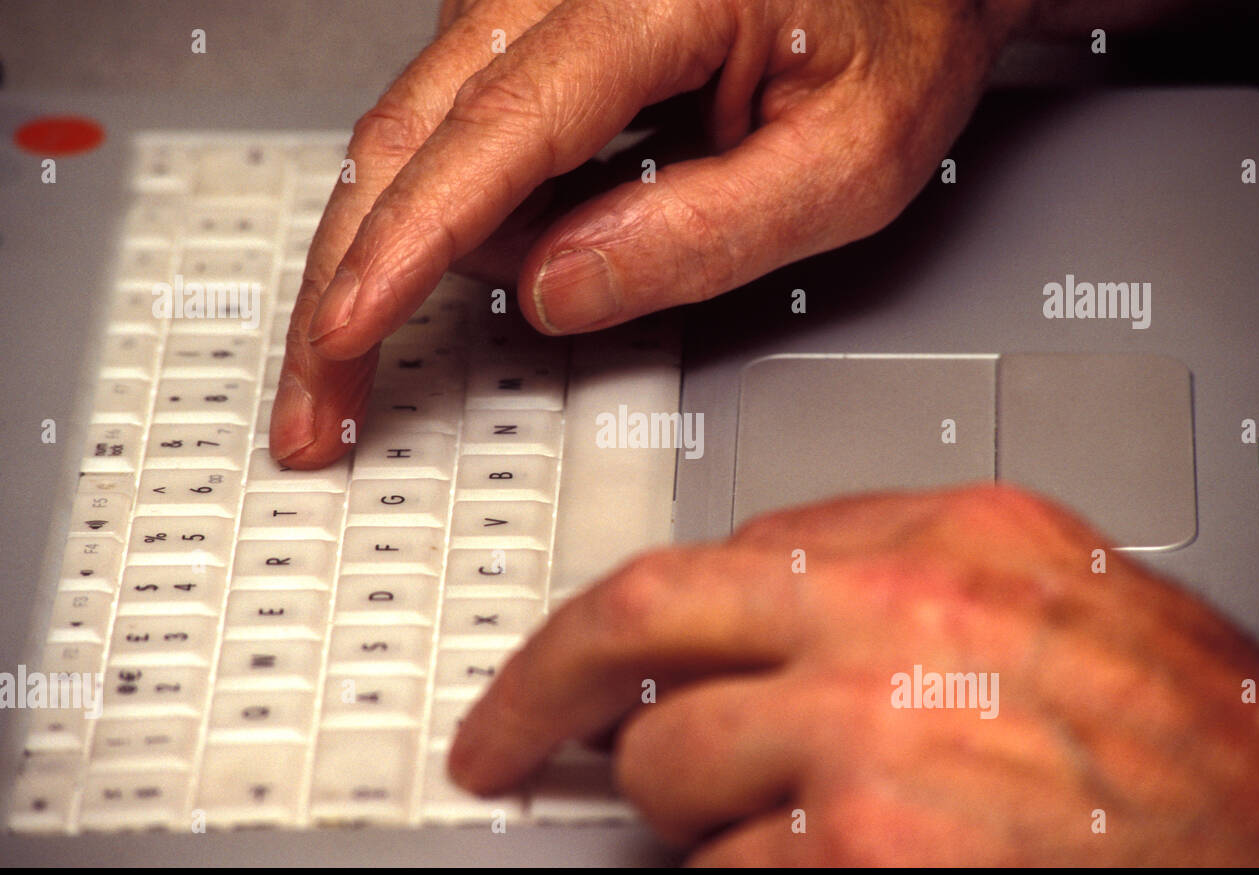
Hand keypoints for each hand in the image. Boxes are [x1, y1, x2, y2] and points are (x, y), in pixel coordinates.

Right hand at [269, 0, 1036, 467]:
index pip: (492, 135)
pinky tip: (517, 251)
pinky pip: (455, 140)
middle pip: (403, 138)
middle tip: (319, 404)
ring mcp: (528, 6)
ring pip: (415, 145)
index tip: (339, 337)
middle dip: (346, 284)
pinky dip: (459, 222)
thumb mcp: (847, 159)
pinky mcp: (521, 38)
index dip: (402, 248)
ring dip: (412, 258)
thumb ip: (705, 233)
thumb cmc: (892, 37)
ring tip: (472, 319)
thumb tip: (555, 291)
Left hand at [448, 484, 1258, 864]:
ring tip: (773, 825)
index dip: (631, 610)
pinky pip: (717, 871)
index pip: (720, 549)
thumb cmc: (1181, 741)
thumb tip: (751, 593)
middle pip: (644, 617)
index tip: (579, 651)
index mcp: (949, 536)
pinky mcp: (862, 854)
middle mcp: (900, 615)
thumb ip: (893, 574)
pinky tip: (816, 873)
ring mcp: (874, 733)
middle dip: (540, 682)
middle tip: (498, 733)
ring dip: (684, 808)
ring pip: (665, 763)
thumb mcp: (1047, 596)